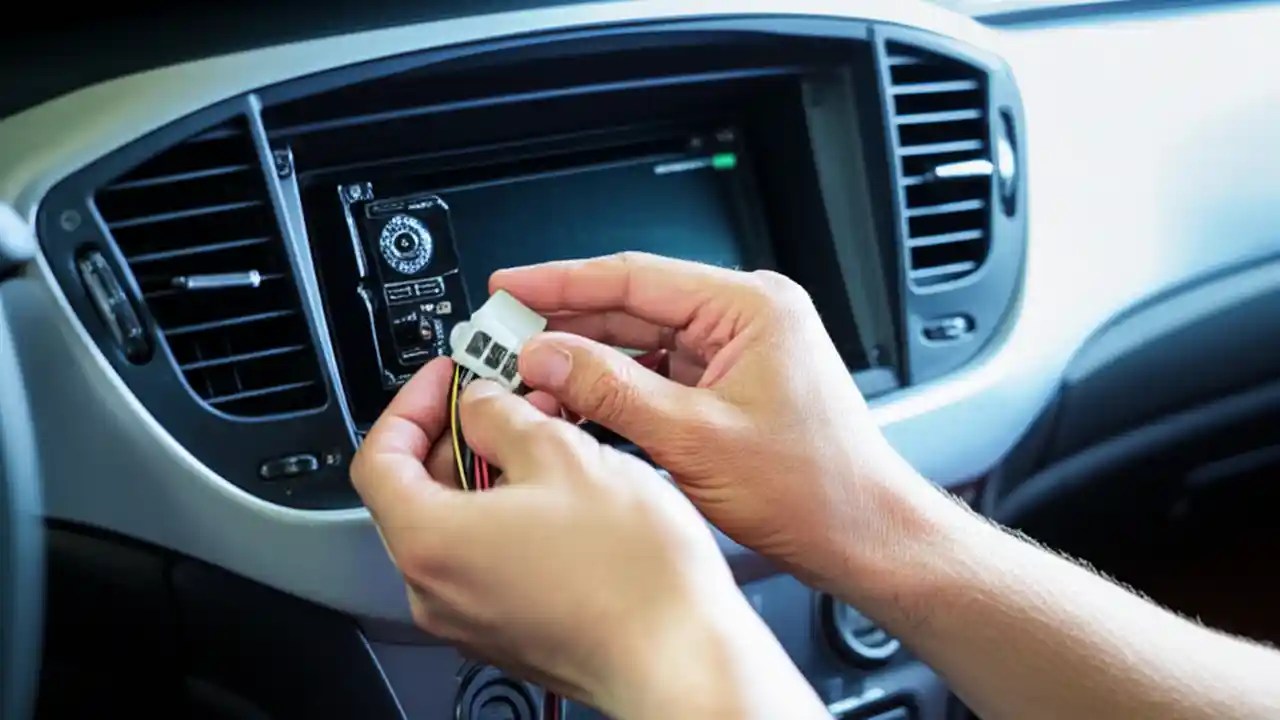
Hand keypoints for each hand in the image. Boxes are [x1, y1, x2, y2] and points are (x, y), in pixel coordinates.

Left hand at [351, 358, 825, 718]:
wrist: (682, 658)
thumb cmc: (631, 573)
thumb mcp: (563, 454)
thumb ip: (502, 417)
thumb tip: (480, 405)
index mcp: (430, 541)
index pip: (379, 457)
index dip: (412, 404)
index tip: (448, 377)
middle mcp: (437, 590)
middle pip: (418, 491)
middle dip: (464, 433)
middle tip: (509, 396)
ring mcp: (472, 618)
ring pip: (462, 524)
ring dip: (495, 471)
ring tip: (550, 437)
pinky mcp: (510, 630)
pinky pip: (491, 558)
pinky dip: (513, 514)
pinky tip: (564, 490)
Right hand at [492, 253, 945, 593]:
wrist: (862, 536)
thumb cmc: (814, 488)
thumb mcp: (695, 437)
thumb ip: (612, 389)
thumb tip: (548, 356)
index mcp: (750, 307)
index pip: (636, 276)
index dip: (562, 281)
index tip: (512, 287)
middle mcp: (746, 320)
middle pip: (634, 306)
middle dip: (566, 323)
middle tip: (503, 333)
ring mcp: (738, 354)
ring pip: (641, 343)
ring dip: (586, 359)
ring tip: (527, 372)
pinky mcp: (730, 388)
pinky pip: (658, 375)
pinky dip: (615, 389)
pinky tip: (573, 401)